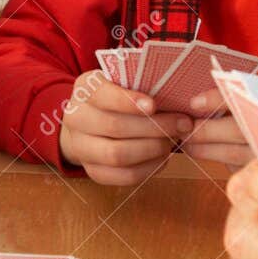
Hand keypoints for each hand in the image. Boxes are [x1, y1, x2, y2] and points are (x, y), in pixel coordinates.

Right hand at [59, 70, 190, 185]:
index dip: (127, 101)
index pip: (102, 95)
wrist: (90, 123)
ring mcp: (81, 147)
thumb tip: (177, 97)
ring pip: (117, 155)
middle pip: (114, 127)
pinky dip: (148, 169)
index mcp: (84, 90)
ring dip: (152, 149)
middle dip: (154, 127)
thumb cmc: (117, 98)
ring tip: (171, 141)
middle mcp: (75, 118)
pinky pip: (122, 176)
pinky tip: (162, 158)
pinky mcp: (93, 171)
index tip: (154, 105)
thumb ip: (142, 86)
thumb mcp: (123, 82)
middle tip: (182, 124)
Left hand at [184, 79, 257, 168]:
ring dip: (213, 150)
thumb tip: (200, 102)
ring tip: (190, 145)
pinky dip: (231, 164)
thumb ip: (253, 94)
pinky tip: (213, 158)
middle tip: (186, 130)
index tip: (194, 103)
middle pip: (251, 126)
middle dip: (211, 129)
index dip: (222, 98)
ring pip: (250, 152)